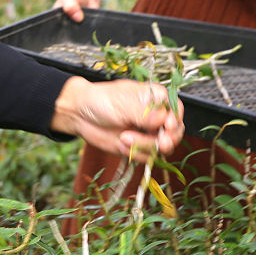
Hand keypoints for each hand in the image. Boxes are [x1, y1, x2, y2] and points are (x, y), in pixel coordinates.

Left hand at [51, 76, 183, 160]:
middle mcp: (155, 115)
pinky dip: (136, 154)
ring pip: (162, 146)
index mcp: (154, 97)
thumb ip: (144, 113)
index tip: (167, 127)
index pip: (176, 109)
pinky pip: (148, 157)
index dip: (175, 119)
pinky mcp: (138, 147)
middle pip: (175, 131)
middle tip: (161, 143)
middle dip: (168, 139)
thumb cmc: (100, 100)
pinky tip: (121, 144)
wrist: (80, 115)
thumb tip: (164, 120)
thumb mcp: (122, 104)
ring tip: (124, 139)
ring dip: (146, 146)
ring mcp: (147, 132)